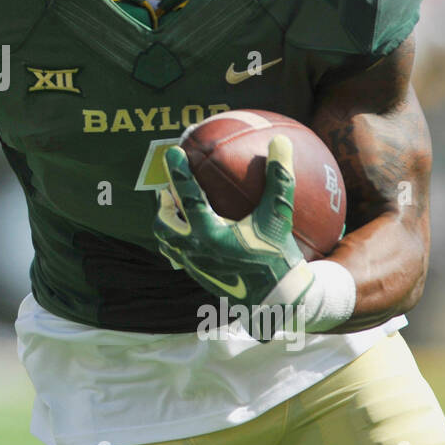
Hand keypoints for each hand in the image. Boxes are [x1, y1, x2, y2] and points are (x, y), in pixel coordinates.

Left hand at [153, 135, 314, 309]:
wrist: (276, 302)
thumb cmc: (279, 256)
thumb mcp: (280, 216)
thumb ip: (280, 179)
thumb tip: (280, 141)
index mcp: (211, 235)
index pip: (188, 197)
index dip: (178, 172)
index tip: (172, 151)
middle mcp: (195, 250)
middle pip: (163, 222)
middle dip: (163, 202)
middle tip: (170, 185)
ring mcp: (193, 265)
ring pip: (165, 239)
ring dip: (166, 220)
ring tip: (174, 205)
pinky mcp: (196, 274)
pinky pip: (176, 252)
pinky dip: (177, 236)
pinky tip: (190, 228)